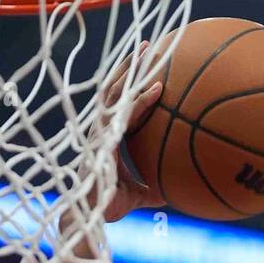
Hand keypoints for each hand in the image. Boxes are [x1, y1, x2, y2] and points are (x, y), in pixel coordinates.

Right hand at [93, 41, 162, 224]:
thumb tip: (174, 192)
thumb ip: (153, 189)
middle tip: (149, 46)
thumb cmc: (108, 207)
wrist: (89, 217)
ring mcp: (101, 130)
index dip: (132, 84)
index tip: (148, 69)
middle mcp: (103, 128)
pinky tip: (158, 89)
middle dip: (131, 66)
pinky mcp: (104, 138)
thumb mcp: (137, 196)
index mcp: (108, 136)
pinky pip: (125, 113)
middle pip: (117, 88)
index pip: (120, 103)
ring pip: (118, 92)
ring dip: (134, 70)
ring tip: (150, 51)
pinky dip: (141, 100)